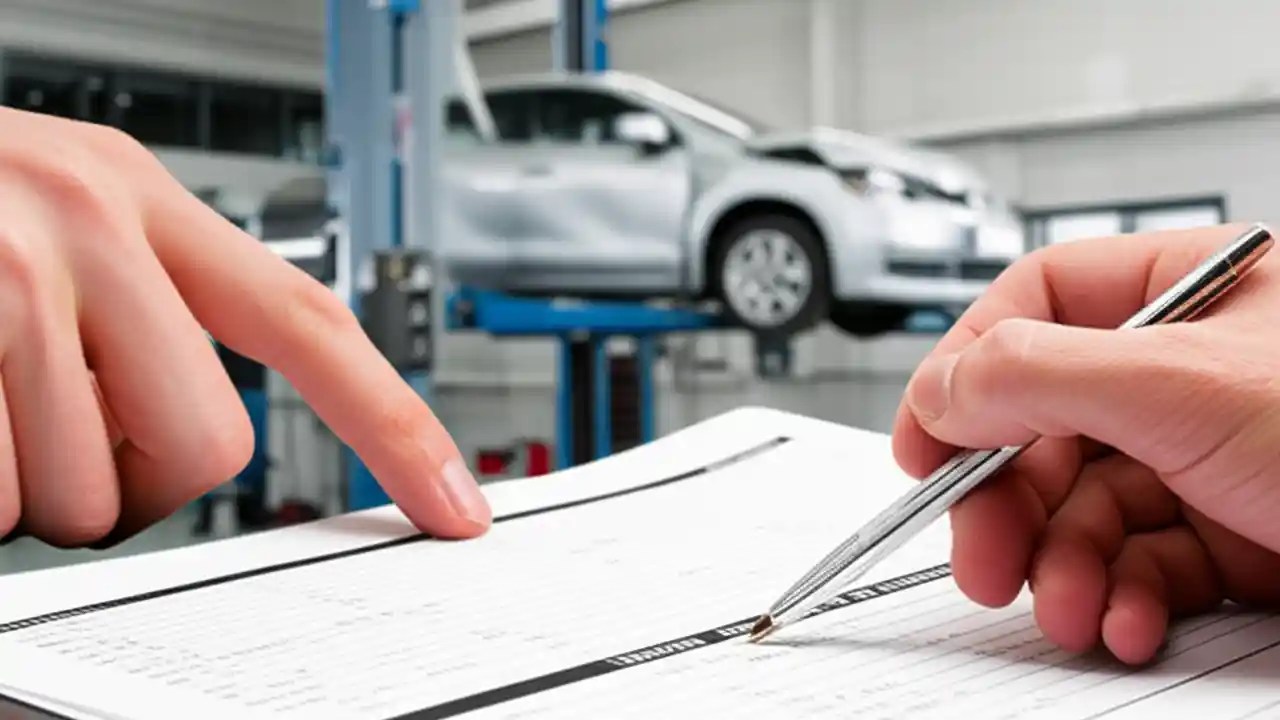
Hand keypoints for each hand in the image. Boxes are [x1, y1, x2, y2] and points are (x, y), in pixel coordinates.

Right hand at [0, 108, 489, 546]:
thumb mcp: (50, 227)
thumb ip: (142, 314)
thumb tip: (196, 441)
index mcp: (136, 195)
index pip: (307, 320)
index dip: (395, 422)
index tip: (455, 499)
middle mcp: (92, 222)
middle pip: (212, 445)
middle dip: (143, 479)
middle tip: (64, 437)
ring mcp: (15, 275)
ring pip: (93, 496)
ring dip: (38, 490)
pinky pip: (1, 504)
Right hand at [893, 223, 1279, 665]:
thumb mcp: (1189, 385)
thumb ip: (1042, 373)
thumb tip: (939, 384)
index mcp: (1190, 292)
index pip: (1036, 307)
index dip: (965, 370)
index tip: (924, 442)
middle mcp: (1192, 370)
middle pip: (1046, 422)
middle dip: (1008, 501)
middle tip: (983, 557)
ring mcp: (1210, 456)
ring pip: (1086, 505)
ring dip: (1062, 567)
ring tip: (1069, 609)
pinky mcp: (1232, 535)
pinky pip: (1140, 563)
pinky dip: (1120, 601)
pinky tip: (1125, 622)